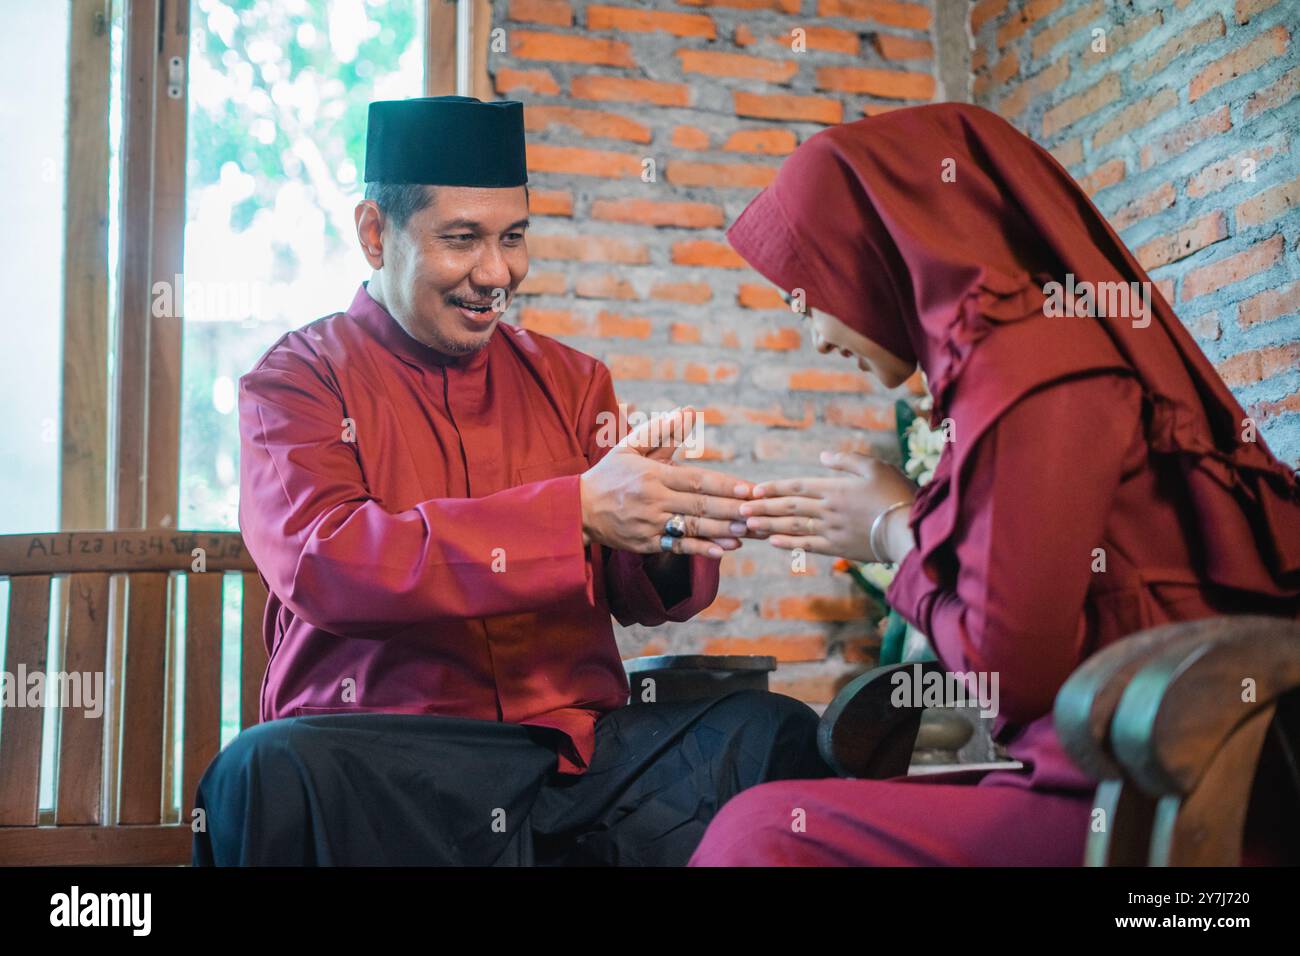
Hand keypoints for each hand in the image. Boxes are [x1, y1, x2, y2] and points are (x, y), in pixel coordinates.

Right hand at [580, 406, 753, 558]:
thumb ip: (662, 431)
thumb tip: (688, 410)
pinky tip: (722, 550)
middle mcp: (653, 500)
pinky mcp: (646, 543)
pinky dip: (701, 549)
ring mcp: (650, 524)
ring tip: (748, 531)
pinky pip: (678, 546)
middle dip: (731, 510)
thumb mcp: (630, 447)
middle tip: (758, 512)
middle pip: (700, 506)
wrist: (577, 509)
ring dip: (722, 531)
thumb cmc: (609, 473)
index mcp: (652, 475)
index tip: (748, 489)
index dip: (724, 486)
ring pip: (692, 528)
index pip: (696, 480)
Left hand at [739, 450, 917, 562]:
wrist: (908, 531)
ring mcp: (831, 530)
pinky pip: (807, 545)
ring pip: (793, 527)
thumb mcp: (875, 468)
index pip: (796, 486)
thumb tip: (823, 456)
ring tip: (748, 524)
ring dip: (769, 525)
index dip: (774, 487)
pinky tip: (774, 542)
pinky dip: (789, 543)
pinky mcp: (837, 548)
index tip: (754, 488)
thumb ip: (847, 461)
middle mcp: (827, 509)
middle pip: (788, 507)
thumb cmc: (896, 495)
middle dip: (762, 506)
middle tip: (739, 507)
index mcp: (834, 488)